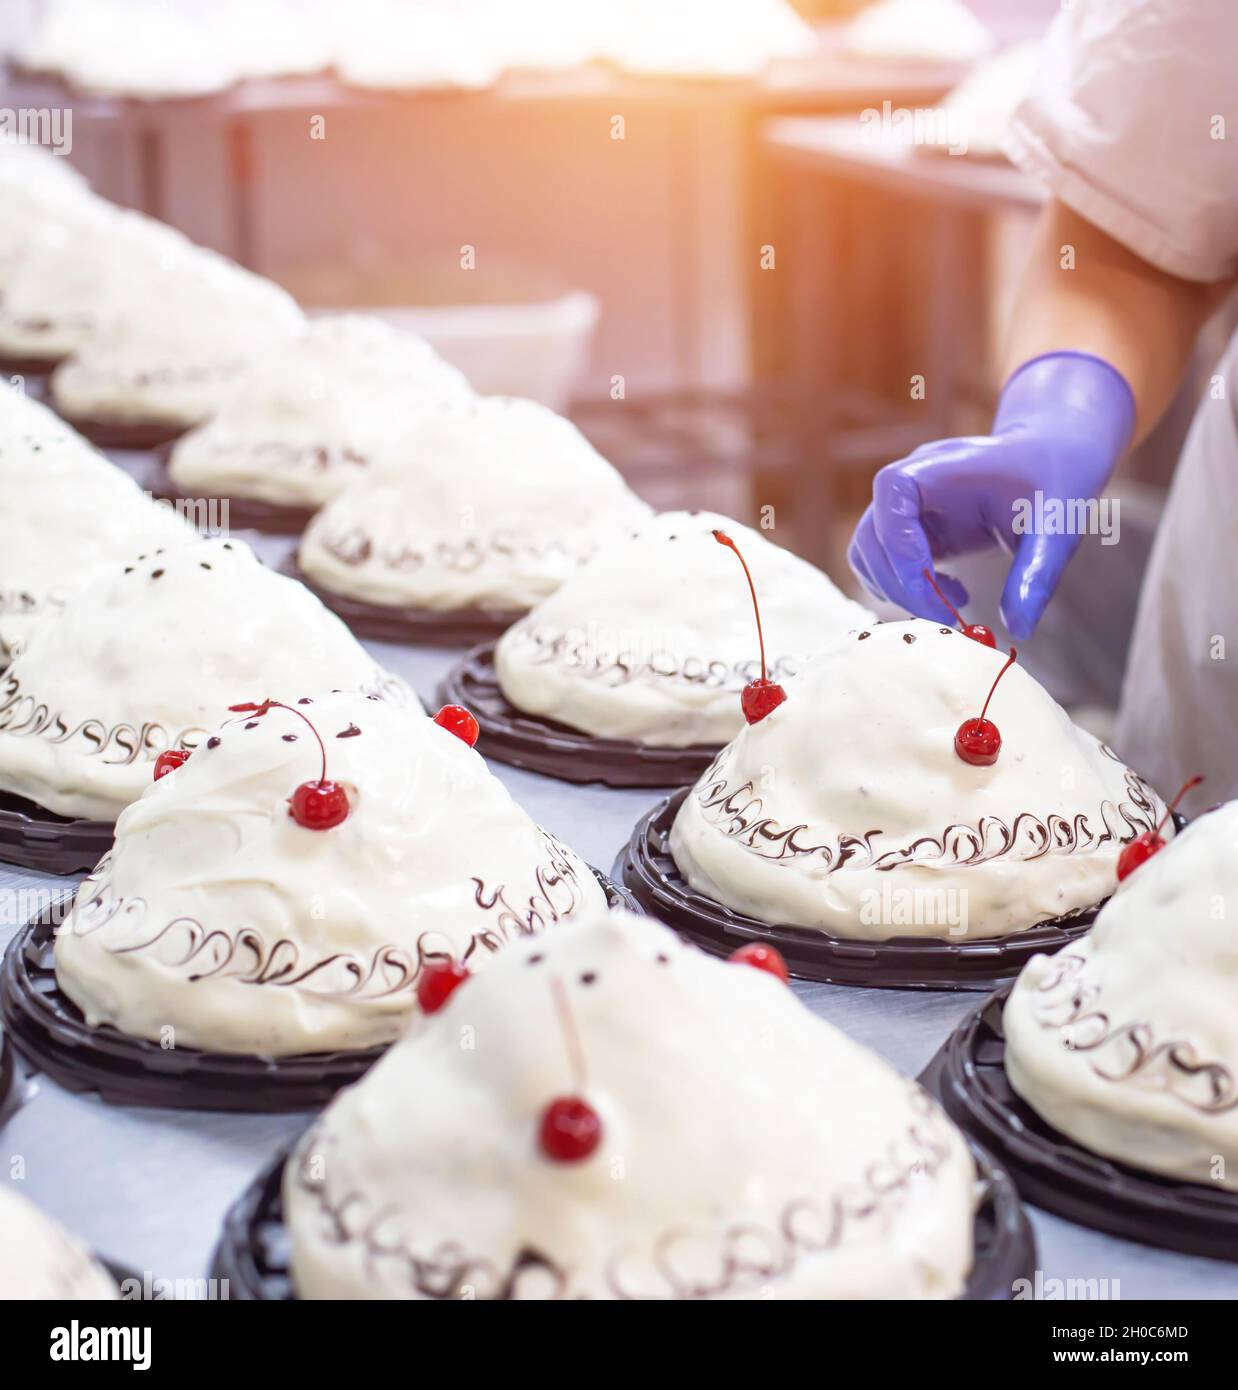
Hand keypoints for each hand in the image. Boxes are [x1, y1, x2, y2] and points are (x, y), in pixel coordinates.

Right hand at [847, 352, 1135, 638]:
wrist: (1054, 454)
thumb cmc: (1055, 478)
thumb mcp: (1055, 525)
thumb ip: (1035, 574)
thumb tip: (1018, 628)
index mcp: (936, 467)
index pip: (892, 502)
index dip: (903, 554)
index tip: (937, 599)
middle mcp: (910, 484)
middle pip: (870, 537)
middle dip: (901, 585)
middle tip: (946, 619)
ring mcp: (905, 507)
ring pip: (868, 554)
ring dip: (897, 589)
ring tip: (947, 606)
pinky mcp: (911, 528)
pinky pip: (883, 562)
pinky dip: (903, 586)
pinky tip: (948, 592)